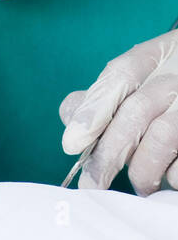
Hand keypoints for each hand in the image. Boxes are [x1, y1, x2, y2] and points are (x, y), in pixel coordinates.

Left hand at [60, 30, 177, 192]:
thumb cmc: (170, 91)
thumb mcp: (143, 79)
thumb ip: (105, 97)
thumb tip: (73, 129)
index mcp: (159, 54)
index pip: (121, 73)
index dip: (94, 108)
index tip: (72, 144)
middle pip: (136, 111)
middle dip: (108, 154)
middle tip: (92, 184)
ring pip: (162, 137)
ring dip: (143, 170)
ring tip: (140, 185)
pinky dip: (172, 176)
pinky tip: (168, 179)